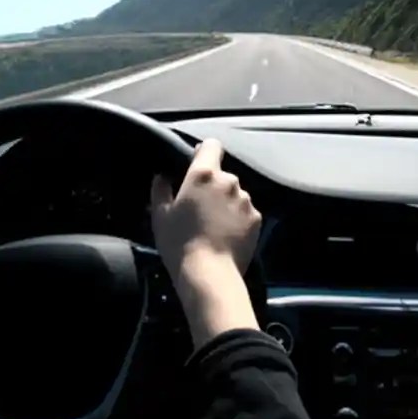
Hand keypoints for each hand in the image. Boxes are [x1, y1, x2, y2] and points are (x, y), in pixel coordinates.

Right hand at [150, 139, 261, 348]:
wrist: (209, 274)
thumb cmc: (178, 243)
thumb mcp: (160, 215)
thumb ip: (161, 189)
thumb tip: (162, 176)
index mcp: (203, 174)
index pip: (211, 145)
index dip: (204, 152)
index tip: (196, 166)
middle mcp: (229, 181)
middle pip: (222, 174)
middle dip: (213, 186)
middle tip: (200, 207)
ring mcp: (246, 200)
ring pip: (235, 194)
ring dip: (226, 203)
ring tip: (214, 225)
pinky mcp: (257, 218)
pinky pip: (246, 212)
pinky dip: (238, 219)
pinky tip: (227, 235)